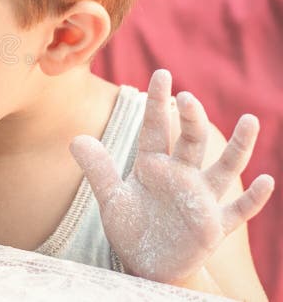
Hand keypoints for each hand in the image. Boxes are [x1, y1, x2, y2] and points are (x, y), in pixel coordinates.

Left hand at [70, 69, 273, 282]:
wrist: (148, 265)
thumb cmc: (132, 227)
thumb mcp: (111, 198)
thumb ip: (98, 169)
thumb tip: (76, 139)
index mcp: (153, 165)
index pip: (156, 129)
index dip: (158, 103)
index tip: (162, 74)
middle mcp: (181, 176)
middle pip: (191, 142)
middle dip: (192, 120)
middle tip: (187, 97)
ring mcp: (201, 199)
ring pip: (224, 168)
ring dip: (238, 147)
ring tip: (250, 121)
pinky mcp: (214, 226)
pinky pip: (237, 211)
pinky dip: (253, 199)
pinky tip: (267, 181)